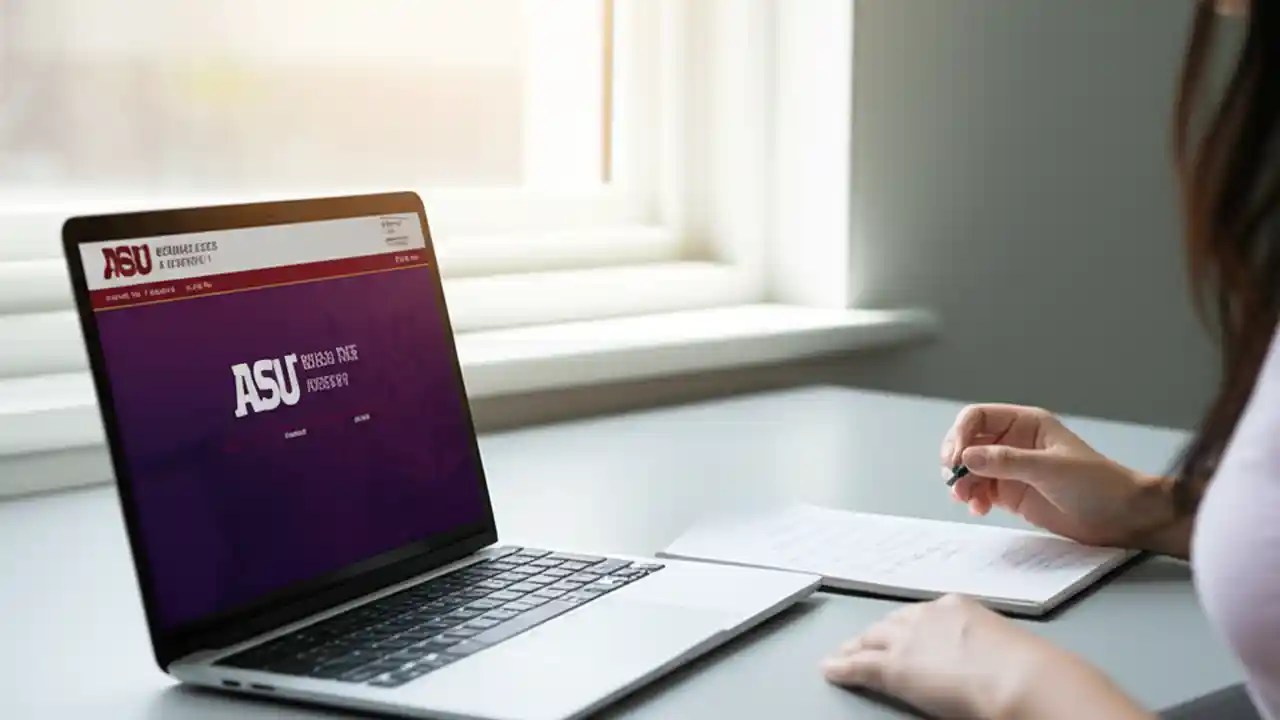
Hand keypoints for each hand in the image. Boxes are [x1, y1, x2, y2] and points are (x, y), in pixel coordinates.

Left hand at [822, 594, 1056, 717]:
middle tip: (861, 643)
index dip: (906, 626)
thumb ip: (985, 648)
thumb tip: (987, 662)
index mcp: (956, 607)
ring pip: (871, 640)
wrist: (1017, 677)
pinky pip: (859, 665)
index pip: (921, 614)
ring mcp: (908, 640)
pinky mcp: (894, 667)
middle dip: (876, 634)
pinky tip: (830, 671)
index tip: (900, 632)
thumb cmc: (1026, 668)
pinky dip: (842, 668)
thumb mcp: (1003, 644)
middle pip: (891, 623)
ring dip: (855, 648)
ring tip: (842, 655)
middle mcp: (927, 616)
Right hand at [941, 404, 1172, 547]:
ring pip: (970, 467)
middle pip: (967, 442)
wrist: (1120, 517)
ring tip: (967, 499)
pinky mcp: (1011, 493)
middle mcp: (1013, 442)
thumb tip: (967, 457)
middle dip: (956, 459)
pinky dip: (972, 498)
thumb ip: (1007, 462)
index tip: (955, 458)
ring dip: (962, 482)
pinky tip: (979, 508)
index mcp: (1025, 424)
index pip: (978, 417)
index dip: (960, 434)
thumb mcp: (1050, 469)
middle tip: (955, 480)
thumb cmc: (1096, 484)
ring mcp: (1010, 468)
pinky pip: (980, 489)